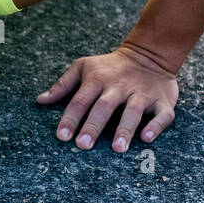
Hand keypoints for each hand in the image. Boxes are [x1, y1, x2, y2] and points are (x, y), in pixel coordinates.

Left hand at [36, 44, 177, 151]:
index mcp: (98, 79)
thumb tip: (40, 100)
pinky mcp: (163, 101)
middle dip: (93, 126)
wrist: (150, 53)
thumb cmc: (109, 67)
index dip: (70, 118)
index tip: (61, 136)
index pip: (80, 100)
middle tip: (83, 145)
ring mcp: (142, 94)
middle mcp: (119, 87)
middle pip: (104, 106)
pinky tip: (146, 138)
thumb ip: (62, 85)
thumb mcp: (83, 67)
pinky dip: (156, 125)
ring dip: (125, 129)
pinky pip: (162, 114)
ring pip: (133, 111)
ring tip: (118, 149)